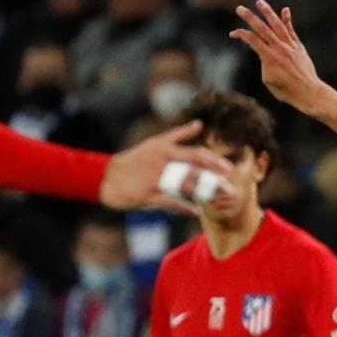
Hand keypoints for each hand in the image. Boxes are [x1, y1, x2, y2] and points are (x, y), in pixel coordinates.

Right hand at [98, 121, 235, 211]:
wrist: (106, 176)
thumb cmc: (135, 160)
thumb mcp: (155, 143)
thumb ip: (179, 135)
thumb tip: (200, 124)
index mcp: (164, 149)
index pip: (195, 154)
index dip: (213, 161)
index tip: (229, 169)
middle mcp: (161, 162)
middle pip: (194, 171)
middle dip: (214, 181)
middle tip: (231, 189)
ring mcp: (153, 179)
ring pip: (185, 187)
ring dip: (204, 195)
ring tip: (217, 201)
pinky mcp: (146, 194)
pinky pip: (170, 202)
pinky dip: (184, 207)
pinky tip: (195, 211)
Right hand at [230, 1, 332, 114]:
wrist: (310, 93)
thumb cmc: (287, 91)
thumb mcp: (268, 80)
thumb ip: (264, 63)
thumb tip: (265, 53)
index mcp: (270, 58)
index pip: (252, 40)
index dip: (241, 35)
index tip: (232, 34)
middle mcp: (280, 49)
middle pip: (262, 29)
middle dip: (250, 17)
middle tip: (239, 8)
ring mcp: (290, 46)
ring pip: (278, 26)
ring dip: (268, 13)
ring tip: (260, 2)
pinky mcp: (299, 47)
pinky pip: (292, 31)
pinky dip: (288, 20)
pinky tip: (285, 10)